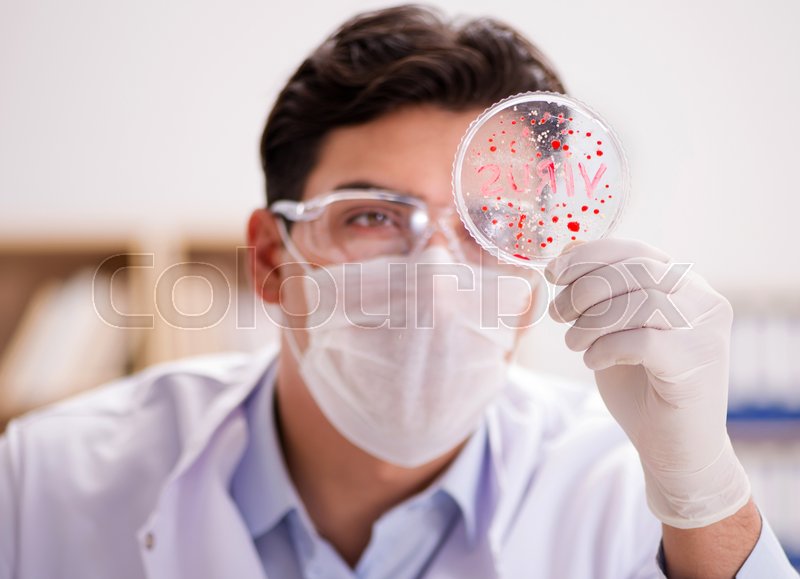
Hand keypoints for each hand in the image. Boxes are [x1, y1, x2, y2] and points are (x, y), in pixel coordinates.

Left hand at [544, 238, 750, 528]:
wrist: (676, 449)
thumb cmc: (643, 386)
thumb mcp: (614, 330)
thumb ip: (600, 292)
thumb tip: (567, 251)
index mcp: (686, 286)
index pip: (636, 252)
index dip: (589, 257)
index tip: (553, 273)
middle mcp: (704, 302)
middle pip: (635, 272)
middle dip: (584, 289)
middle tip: (558, 315)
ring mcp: (705, 333)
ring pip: (638, 303)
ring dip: (590, 322)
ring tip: (573, 343)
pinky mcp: (695, 365)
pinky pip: (640, 341)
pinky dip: (605, 348)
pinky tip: (594, 361)